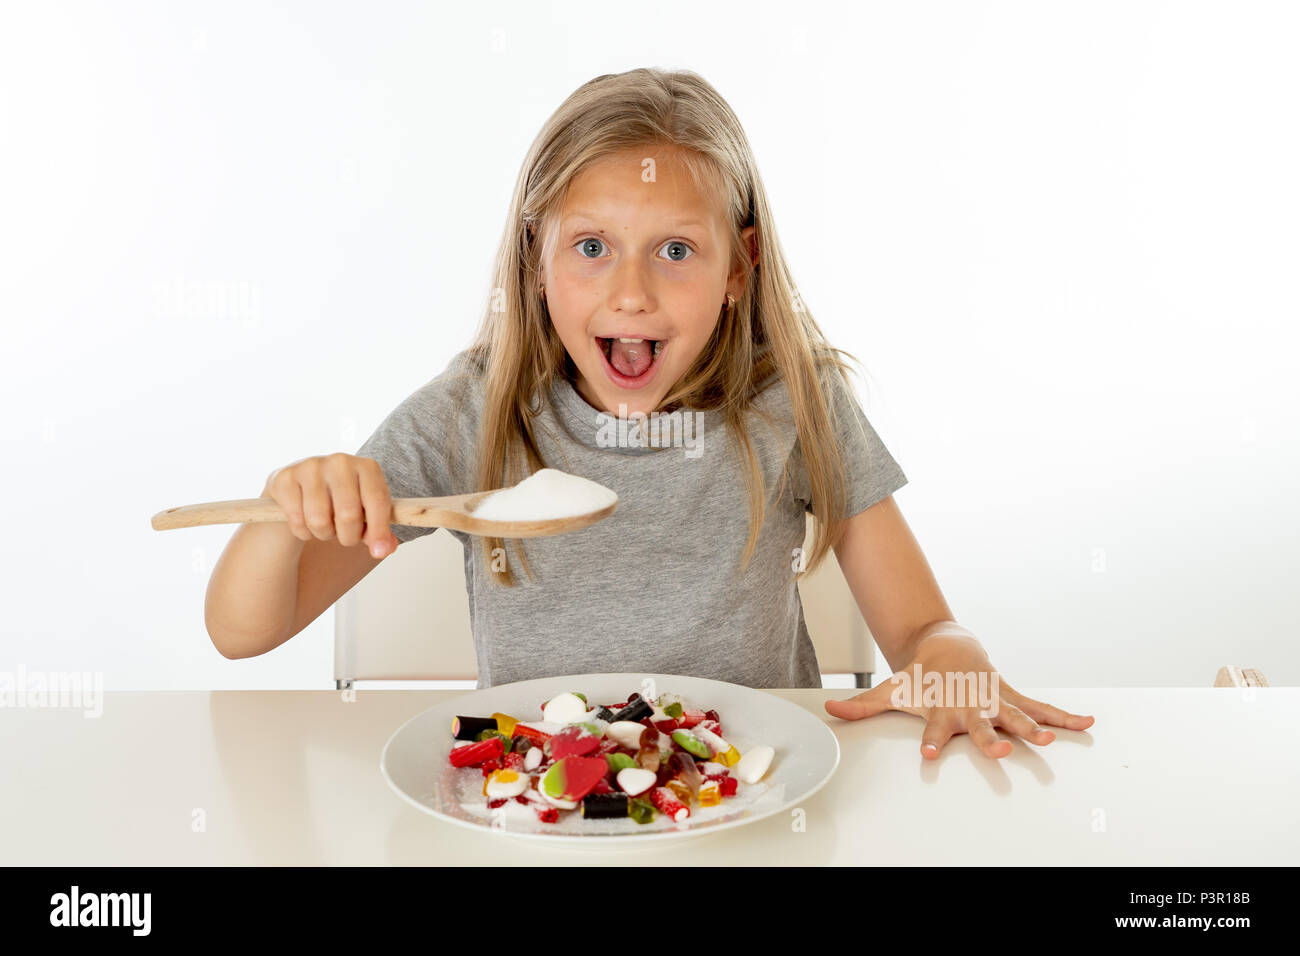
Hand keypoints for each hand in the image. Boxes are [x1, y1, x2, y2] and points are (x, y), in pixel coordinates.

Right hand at [263, 453, 399, 558]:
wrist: (300, 487)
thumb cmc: (340, 502)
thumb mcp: (364, 513)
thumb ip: (378, 532)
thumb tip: (383, 549)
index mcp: (367, 467)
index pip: (377, 500)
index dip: (379, 530)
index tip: (378, 552)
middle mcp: (340, 462)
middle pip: (348, 514)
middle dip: (348, 537)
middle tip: (346, 537)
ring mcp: (311, 467)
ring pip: (320, 520)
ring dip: (324, 534)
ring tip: (325, 527)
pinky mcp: (286, 478)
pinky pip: (297, 520)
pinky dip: (303, 532)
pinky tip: (305, 522)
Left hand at [824, 629, 1094, 758]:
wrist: (946, 645)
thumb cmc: (921, 676)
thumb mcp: (891, 690)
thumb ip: (863, 705)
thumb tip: (830, 710)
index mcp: (941, 709)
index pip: (933, 729)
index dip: (929, 741)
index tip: (926, 754)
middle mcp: (970, 706)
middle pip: (979, 725)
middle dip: (989, 737)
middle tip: (1000, 748)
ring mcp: (993, 700)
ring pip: (1014, 716)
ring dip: (1031, 727)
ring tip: (1047, 739)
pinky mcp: (1011, 697)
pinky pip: (1040, 708)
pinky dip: (1063, 716)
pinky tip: (1086, 724)